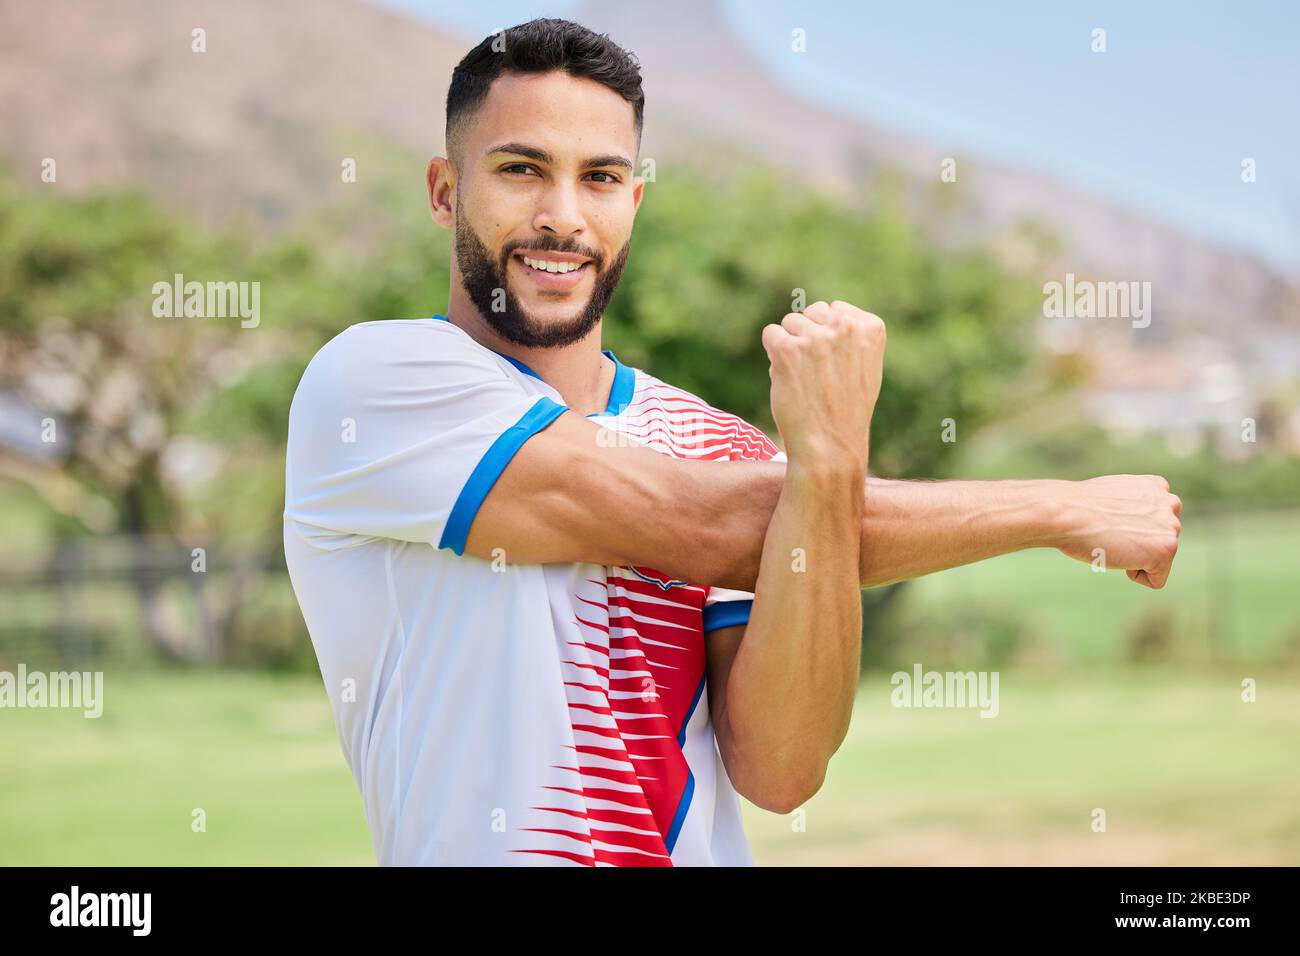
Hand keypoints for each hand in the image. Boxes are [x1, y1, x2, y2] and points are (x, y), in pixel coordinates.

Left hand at [761, 300, 884, 474]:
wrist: (830, 447)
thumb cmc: (845, 412)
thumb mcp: (864, 367)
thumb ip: (850, 337)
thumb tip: (822, 312)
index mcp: (871, 327)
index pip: (835, 310)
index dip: (828, 336)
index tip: (834, 365)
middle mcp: (846, 327)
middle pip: (811, 312)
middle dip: (808, 337)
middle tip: (816, 374)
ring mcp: (816, 337)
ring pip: (789, 323)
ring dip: (790, 346)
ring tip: (804, 378)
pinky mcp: (788, 349)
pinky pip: (771, 334)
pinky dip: (773, 355)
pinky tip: (787, 377)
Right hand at [1057, 475, 1182, 587]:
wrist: (1067, 514)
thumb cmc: (1077, 508)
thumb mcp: (1111, 497)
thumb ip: (1132, 506)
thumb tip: (1131, 523)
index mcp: (1155, 486)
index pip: (1157, 520)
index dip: (1131, 529)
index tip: (1110, 523)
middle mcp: (1169, 503)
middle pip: (1159, 540)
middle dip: (1136, 544)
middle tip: (1109, 533)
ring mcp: (1171, 526)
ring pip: (1159, 559)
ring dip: (1134, 557)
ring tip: (1112, 541)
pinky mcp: (1166, 549)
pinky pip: (1156, 579)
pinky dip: (1135, 575)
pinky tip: (1117, 555)